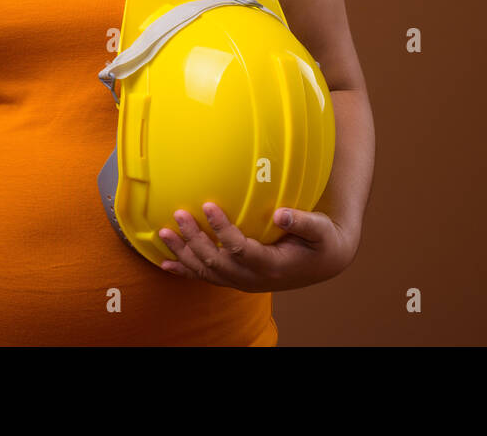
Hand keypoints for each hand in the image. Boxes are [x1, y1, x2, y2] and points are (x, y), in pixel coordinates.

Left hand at [157, 202, 355, 291]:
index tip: (209, 205)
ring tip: (163, 233)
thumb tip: (281, 212)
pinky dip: (185, 270)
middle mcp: (253, 278)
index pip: (240, 249)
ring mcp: (243, 281)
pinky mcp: (237, 278)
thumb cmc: (323, 242)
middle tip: (179, 214)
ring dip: (183, 253)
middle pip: (216, 261)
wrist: (324, 263)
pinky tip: (166, 263)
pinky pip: (207, 277)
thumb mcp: (321, 230)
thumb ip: (303, 221)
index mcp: (272, 265)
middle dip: (195, 239)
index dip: (222, 229)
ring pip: (206, 271)